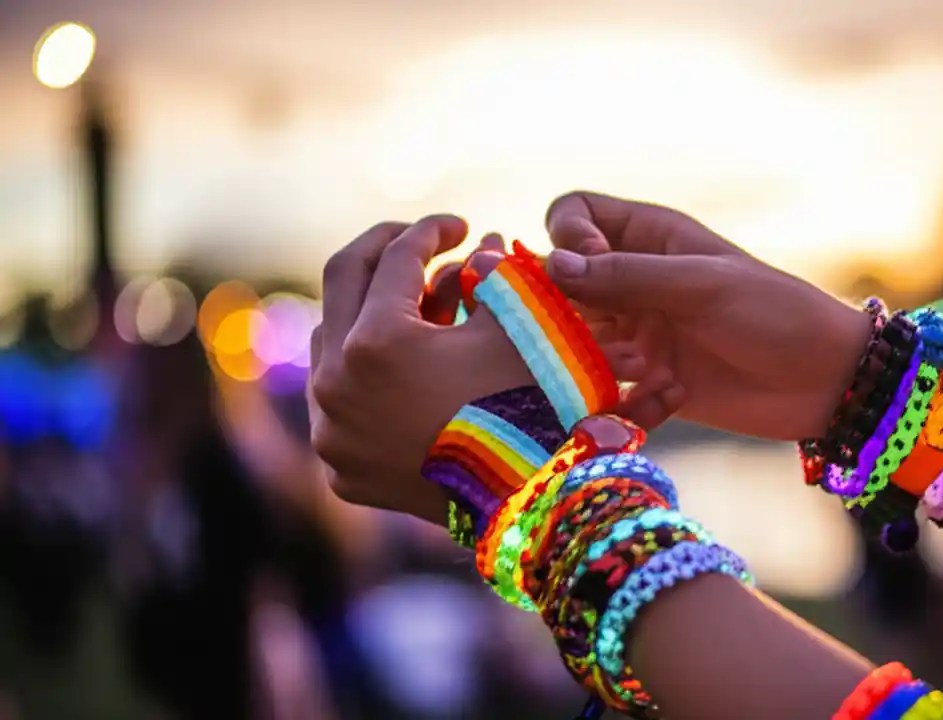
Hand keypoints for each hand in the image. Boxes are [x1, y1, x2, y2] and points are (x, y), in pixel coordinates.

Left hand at [309, 216, 531, 522]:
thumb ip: (494, 276)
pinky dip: (369, 375)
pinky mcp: (340, 468)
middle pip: (343, 284)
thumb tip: (483, 247)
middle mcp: (335, 383)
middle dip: (386, 253)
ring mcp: (331, 430)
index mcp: (376, 341)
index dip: (432, 231)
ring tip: (421, 306)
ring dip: (371, 313)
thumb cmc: (534, 409)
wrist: (534, 508)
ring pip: (332, 343)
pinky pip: (341, 403)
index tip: (461, 224)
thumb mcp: (519, 328)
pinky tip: (410, 368)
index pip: (396, 257)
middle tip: (420, 241)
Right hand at [544, 192, 870, 440]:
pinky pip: (604, 390)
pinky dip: (617, 400)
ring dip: (589, 360)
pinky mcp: (648, 381)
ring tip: (636, 369)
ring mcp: (638, 332)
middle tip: (588, 338)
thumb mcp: (702, 285)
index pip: (575, 215)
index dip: (566, 236)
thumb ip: (627, 276)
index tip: (582, 266)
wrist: (826, 382)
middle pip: (561, 284)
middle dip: (563, 313)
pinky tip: (664, 400)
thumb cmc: (775, 314)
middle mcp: (634, 281)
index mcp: (649, 237)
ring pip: (573, 341)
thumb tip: (552, 265)